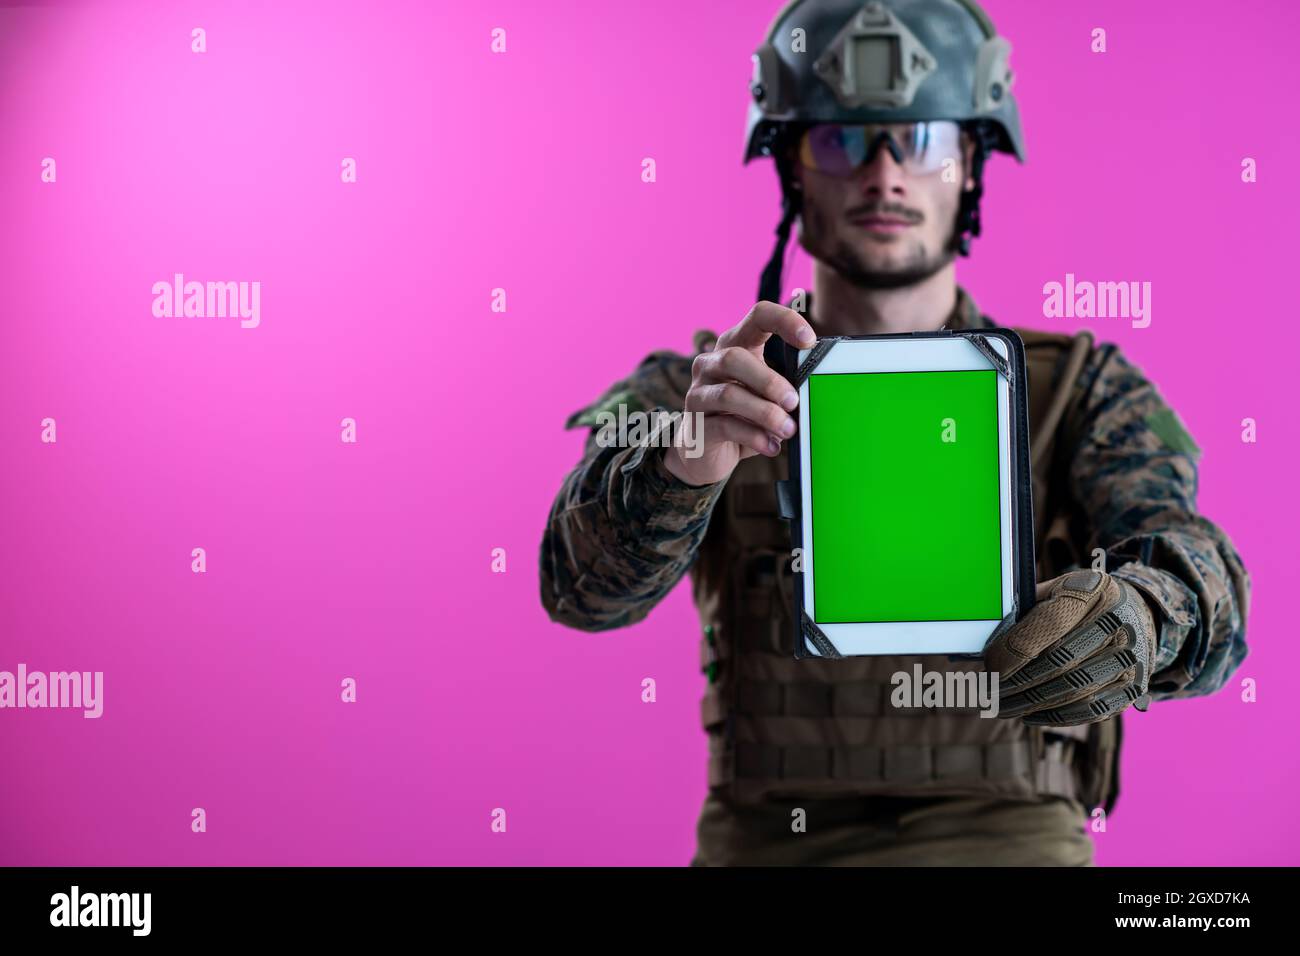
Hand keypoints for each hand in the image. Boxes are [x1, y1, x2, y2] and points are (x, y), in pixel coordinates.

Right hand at [663, 302, 814, 486]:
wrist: (704, 454)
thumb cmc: (742, 418)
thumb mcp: (766, 397)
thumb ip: (784, 387)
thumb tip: (813, 390)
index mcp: (734, 346)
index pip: (757, 317)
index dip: (783, 321)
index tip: (809, 341)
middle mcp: (710, 364)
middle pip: (734, 357)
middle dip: (769, 381)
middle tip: (794, 401)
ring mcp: (698, 394)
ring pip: (728, 394)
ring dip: (764, 412)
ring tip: (788, 429)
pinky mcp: (696, 425)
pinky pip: (725, 426)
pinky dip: (754, 437)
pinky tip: (772, 446)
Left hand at [984, 570, 1157, 725]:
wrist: (1133, 613)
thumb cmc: (1076, 602)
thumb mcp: (1052, 591)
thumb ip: (1023, 612)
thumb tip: (983, 646)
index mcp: (1092, 590)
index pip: (1048, 625)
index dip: (1014, 651)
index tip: (989, 668)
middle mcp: (1119, 622)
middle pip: (1060, 662)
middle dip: (1017, 682)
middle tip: (989, 693)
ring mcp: (1131, 657)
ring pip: (1075, 689)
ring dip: (1032, 704)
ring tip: (1003, 707)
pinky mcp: (1134, 686)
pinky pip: (1092, 709)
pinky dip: (1057, 717)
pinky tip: (1031, 715)